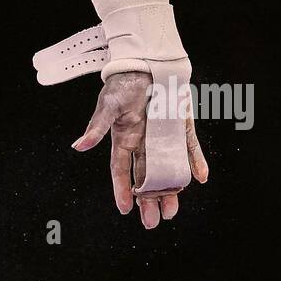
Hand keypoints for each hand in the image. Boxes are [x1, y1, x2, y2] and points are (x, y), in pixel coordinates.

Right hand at [72, 71, 208, 228]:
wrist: (146, 59)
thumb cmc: (123, 81)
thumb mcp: (109, 104)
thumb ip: (96, 127)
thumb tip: (78, 146)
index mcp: (123, 137)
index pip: (121, 171)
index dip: (122, 191)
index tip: (126, 211)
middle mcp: (143, 141)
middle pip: (145, 176)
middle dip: (148, 199)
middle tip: (152, 222)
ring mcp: (163, 135)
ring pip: (168, 168)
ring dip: (171, 188)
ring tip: (172, 212)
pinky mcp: (182, 125)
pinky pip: (190, 146)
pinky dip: (196, 161)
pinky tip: (201, 177)